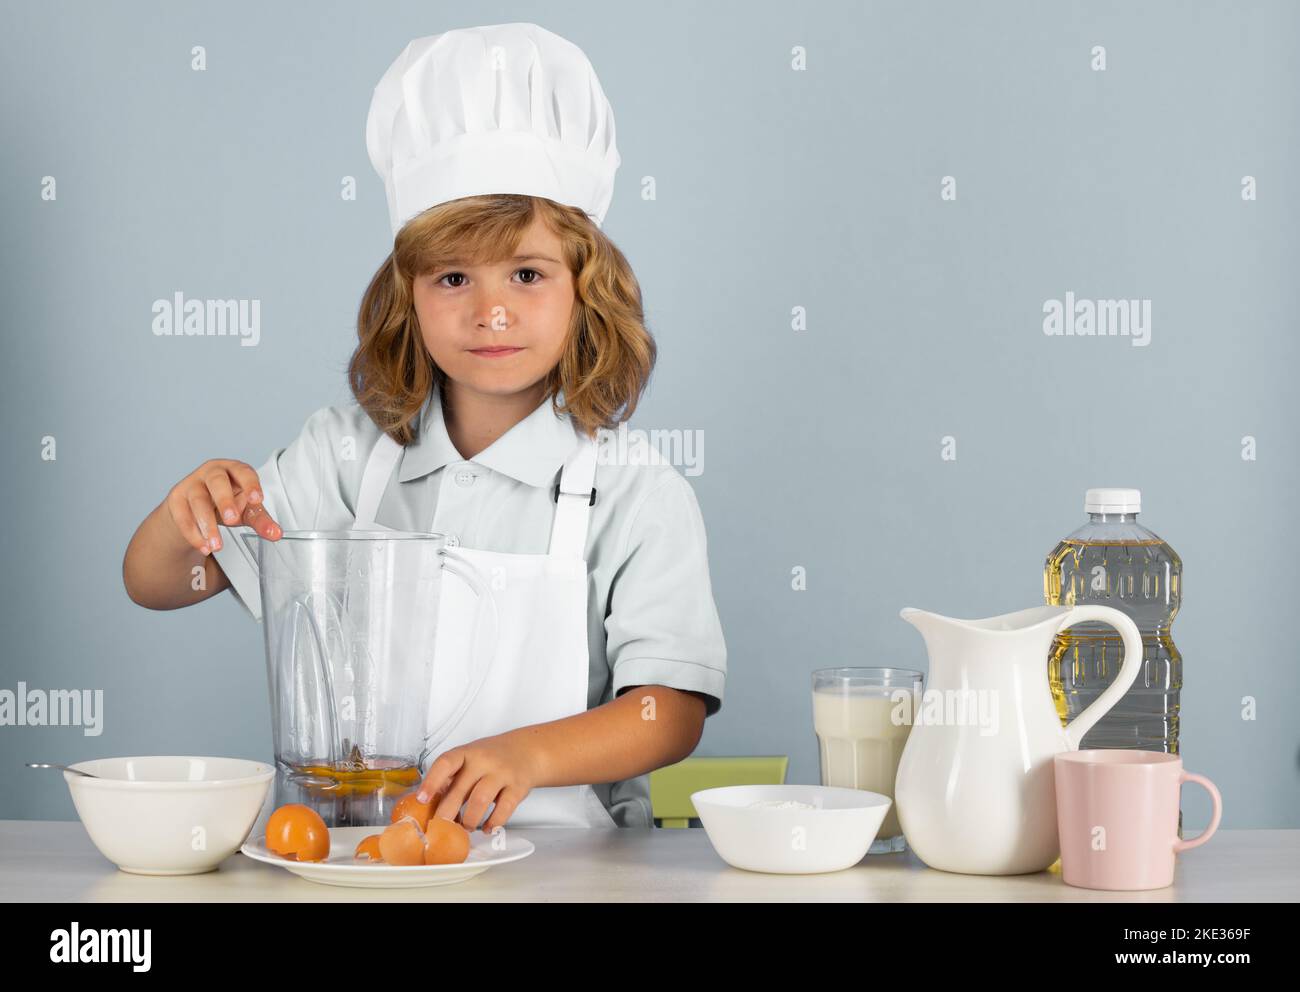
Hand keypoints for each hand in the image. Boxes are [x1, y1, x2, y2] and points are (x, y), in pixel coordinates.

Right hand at [166, 459, 281, 554]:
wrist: (193, 508)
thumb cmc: (226, 503)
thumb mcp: (246, 510)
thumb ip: (261, 521)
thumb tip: (276, 533)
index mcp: (234, 470)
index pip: (243, 472)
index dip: (250, 484)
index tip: (256, 499)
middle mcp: (212, 472)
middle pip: (217, 481)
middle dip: (225, 500)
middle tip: (233, 521)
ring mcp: (192, 484)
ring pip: (198, 500)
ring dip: (208, 525)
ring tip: (217, 546)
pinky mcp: (177, 499)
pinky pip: (182, 515)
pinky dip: (193, 533)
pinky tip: (203, 546)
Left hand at [415, 731, 547, 832]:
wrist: (528, 750)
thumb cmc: (492, 757)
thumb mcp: (470, 758)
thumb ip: (452, 777)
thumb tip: (430, 804)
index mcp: (466, 752)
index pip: (445, 763)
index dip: (431, 782)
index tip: (421, 799)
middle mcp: (483, 760)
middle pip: (460, 789)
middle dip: (447, 813)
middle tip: (440, 827)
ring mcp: (502, 773)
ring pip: (480, 800)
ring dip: (469, 820)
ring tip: (466, 827)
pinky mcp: (518, 788)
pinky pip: (503, 810)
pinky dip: (493, 823)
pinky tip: (487, 827)